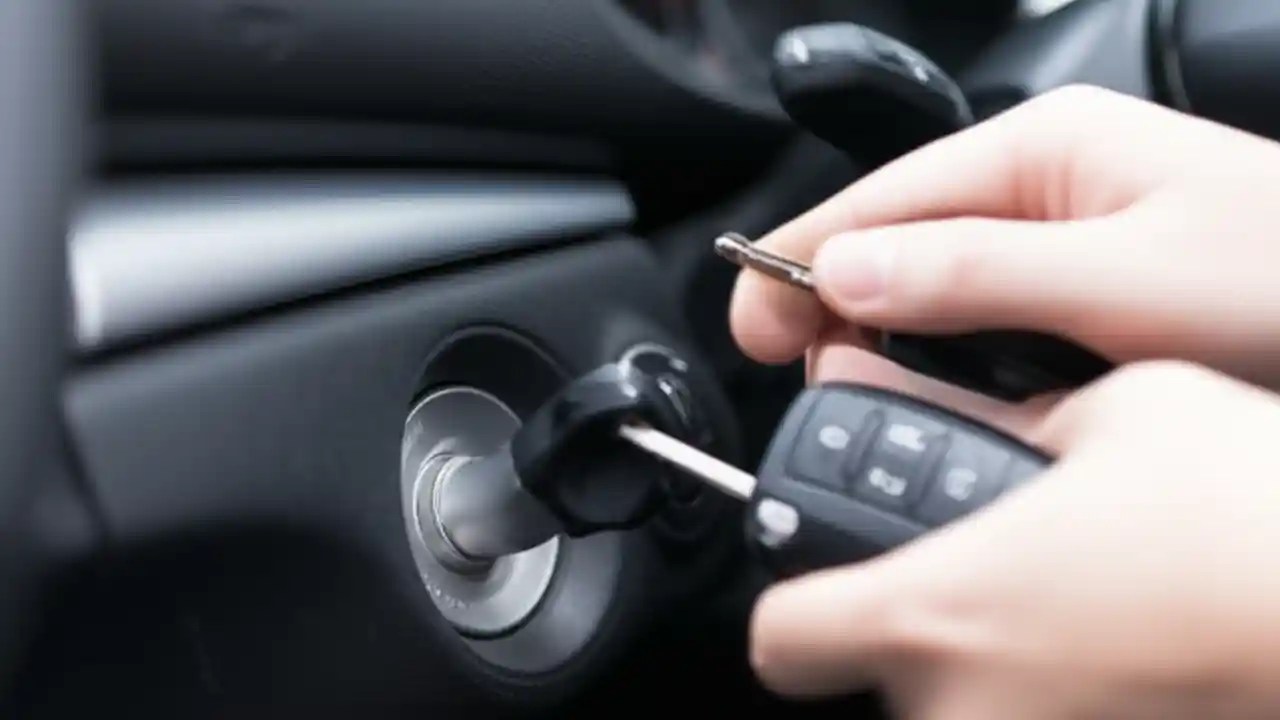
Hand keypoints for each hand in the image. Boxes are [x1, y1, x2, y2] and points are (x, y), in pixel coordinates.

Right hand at [729, 84, 1279, 435]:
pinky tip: (941, 393)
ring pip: (935, 284)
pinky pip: (985, 320)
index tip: (747, 322)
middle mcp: (1048, 187)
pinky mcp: (1086, 297)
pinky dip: (950, 357)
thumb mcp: (1128, 281)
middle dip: (836, 301)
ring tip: (857, 390)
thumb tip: (847, 272)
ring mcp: (1067, 242)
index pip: (882, 196)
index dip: (799, 258)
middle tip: (793, 368)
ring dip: (892, 335)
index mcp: (1048, 151)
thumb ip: (976, 273)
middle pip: (897, 237)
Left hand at [750, 361, 1279, 718]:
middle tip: (981, 576)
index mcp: (941, 610)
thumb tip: (863, 375)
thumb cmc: (1254, 511)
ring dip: (990, 667)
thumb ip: (967, 407)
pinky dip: (1057, 695)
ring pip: (958, 710)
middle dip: (908, 629)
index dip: (794, 607)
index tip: (823, 582)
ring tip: (1071, 607)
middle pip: (872, 680)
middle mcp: (971, 710)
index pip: (781, 643)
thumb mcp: (1107, 413)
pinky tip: (1120, 648)